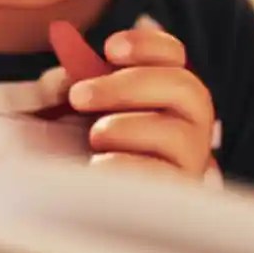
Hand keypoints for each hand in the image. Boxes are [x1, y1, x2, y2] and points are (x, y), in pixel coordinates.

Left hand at [49, 18, 214, 180]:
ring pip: (174, 133)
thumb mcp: (77, 112)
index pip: (174, 56)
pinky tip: (98, 166)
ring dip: (124, 128)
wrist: (84, 207)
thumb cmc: (85, 152)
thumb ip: (76, 87)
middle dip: (128, 85)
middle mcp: (188, 124)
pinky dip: (124, 165)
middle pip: (184, 87)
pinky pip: (160, 176)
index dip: (147, 45)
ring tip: (95, 137)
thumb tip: (65, 78)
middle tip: (79, 96)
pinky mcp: (176, 194)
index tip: (110, 49)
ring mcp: (188, 161)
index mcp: (166, 93)